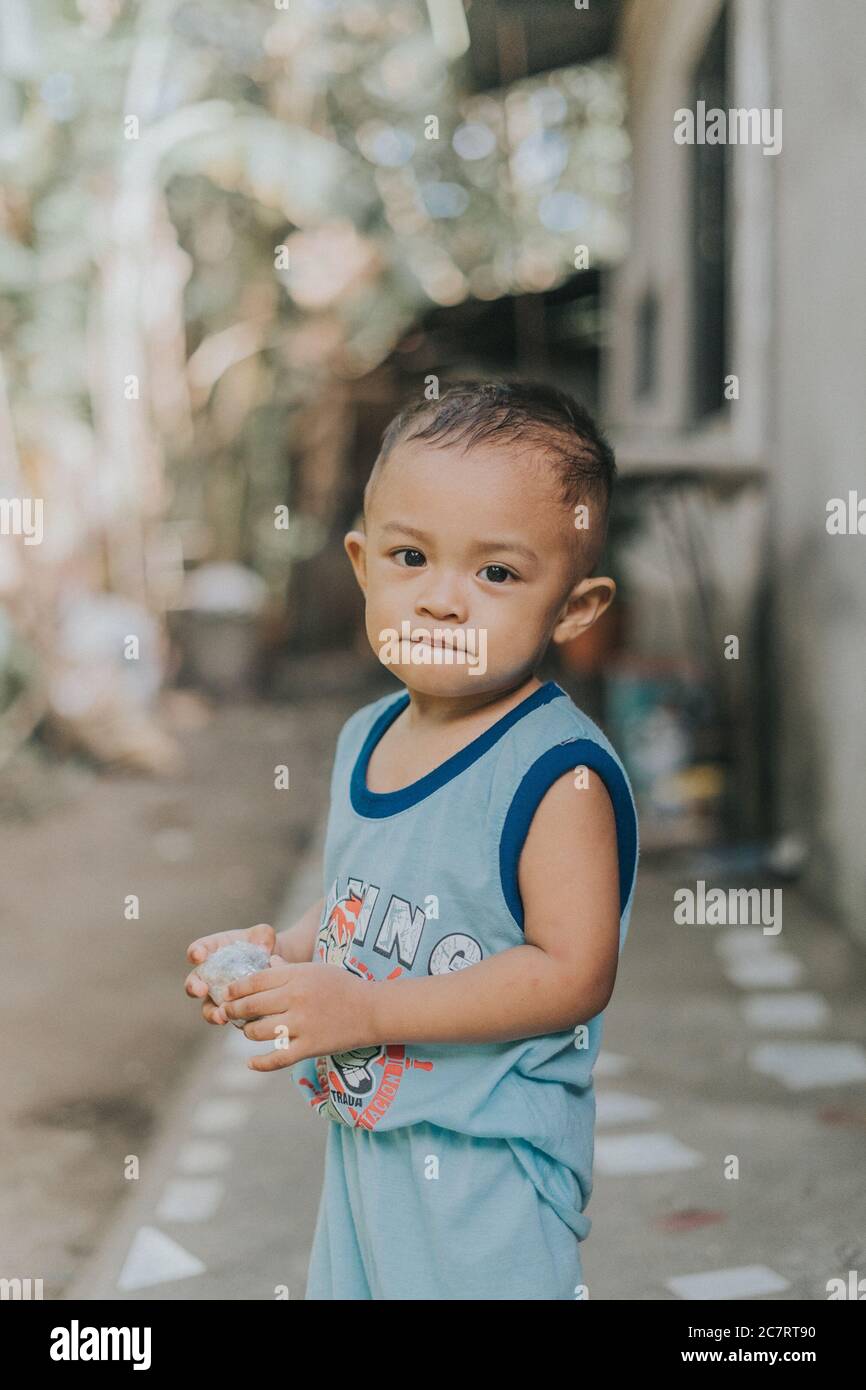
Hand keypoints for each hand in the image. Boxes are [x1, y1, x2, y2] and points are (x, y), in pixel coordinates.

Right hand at [184, 923, 275, 1024]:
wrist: (271, 965)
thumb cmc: (260, 945)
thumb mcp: (263, 935)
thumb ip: (263, 935)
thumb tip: (263, 946)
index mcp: (212, 951)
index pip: (197, 950)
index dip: (195, 953)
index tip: (198, 955)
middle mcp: (209, 975)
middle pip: (193, 983)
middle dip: (194, 987)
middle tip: (201, 989)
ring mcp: (217, 994)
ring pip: (207, 1007)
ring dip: (211, 1013)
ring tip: (220, 1016)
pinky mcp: (229, 1009)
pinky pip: (224, 1017)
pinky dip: (229, 1020)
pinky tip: (236, 1022)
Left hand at [221, 961, 377, 1071]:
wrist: (372, 1010)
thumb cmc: (343, 986)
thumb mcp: (316, 969)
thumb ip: (289, 968)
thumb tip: (268, 963)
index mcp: (296, 975)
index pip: (255, 980)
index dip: (236, 988)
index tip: (227, 992)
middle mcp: (295, 998)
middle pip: (251, 1006)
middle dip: (233, 1010)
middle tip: (226, 1012)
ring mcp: (301, 1024)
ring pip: (259, 1032)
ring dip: (247, 1032)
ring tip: (247, 1030)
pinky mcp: (309, 1047)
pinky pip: (277, 1058)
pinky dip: (260, 1063)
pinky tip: (250, 1062)